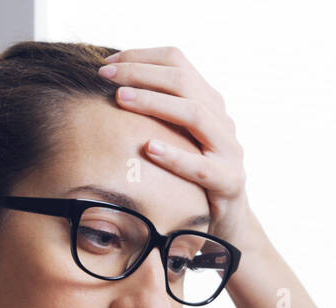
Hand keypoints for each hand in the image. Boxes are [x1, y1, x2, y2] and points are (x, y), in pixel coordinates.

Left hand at [98, 47, 255, 248]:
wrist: (227, 224)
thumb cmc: (190, 180)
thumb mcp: (174, 140)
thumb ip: (154, 116)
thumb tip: (106, 92)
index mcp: (208, 102)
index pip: (176, 61)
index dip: (140, 56)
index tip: (106, 63)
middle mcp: (221, 119)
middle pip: (183, 80)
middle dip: (140, 73)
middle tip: (105, 76)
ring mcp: (229, 150)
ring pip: (194, 114)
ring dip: (154, 103)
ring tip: (120, 100)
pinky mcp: (230, 182)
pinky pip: (201, 167)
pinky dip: (175, 156)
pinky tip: (149, 148)